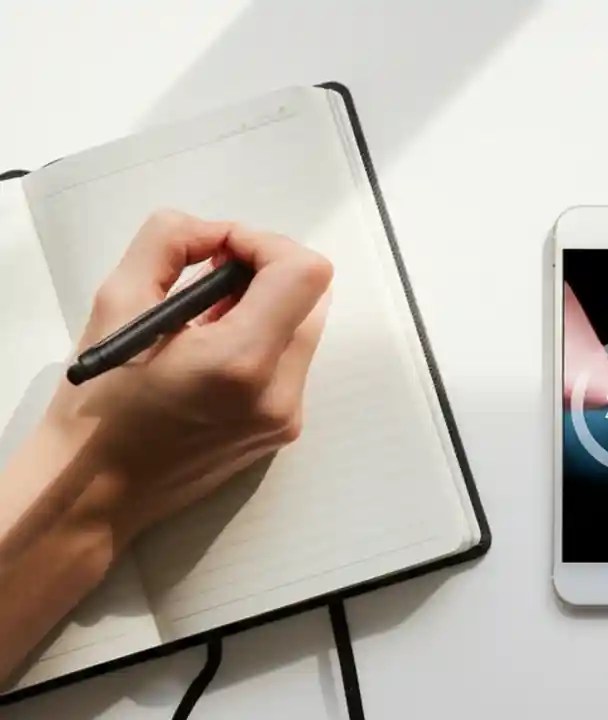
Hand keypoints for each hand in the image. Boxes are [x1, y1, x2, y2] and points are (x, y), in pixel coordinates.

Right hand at [44, 209, 332, 542]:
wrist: (98, 492)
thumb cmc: (100, 405)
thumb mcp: (117, 302)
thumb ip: (170, 242)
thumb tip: (216, 230)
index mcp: (241, 361)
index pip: (303, 272)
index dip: (265, 243)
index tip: (220, 250)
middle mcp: (279, 392)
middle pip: (312, 296)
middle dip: (265, 273)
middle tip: (209, 281)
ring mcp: (287, 416)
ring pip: (304, 327)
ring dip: (264, 307)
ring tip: (203, 323)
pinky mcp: (284, 430)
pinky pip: (292, 362)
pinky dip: (262, 342)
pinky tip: (211, 356)